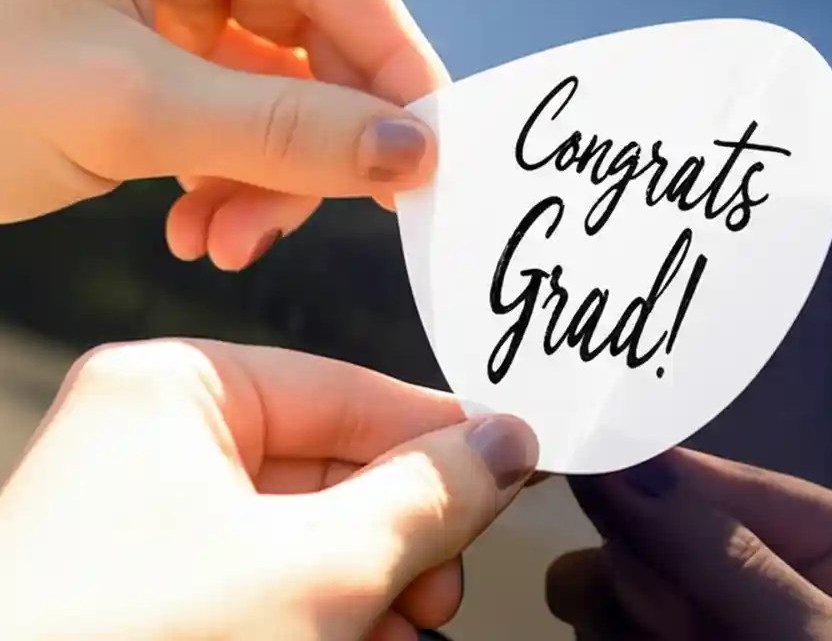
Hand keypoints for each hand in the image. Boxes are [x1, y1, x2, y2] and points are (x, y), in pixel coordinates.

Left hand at [0, 0, 443, 268]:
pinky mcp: (153, 63)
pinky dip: (230, 182)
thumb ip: (284, 126)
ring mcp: (170, 5)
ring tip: (224, 241)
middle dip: (317, 145)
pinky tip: (196, 228)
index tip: (425, 159)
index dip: (395, 70)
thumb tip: (410, 151)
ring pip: (283, 95)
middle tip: (309, 220)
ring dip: (271, 180)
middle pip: (320, 43)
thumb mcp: (127, 105)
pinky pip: (235, 123)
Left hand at [0, 339, 538, 639]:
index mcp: (173, 392)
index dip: (443, 436)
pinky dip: (320, 615)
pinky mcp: (144, 596)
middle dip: (401, 535)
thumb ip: (426, 498)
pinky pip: (262, 582)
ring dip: (371, 586)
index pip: (350, 391)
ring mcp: (140, 525)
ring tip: (402, 632)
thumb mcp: (318, 571)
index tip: (516, 468)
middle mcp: (150, 446)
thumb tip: (506, 446)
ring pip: (304, 535)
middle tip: (444, 584)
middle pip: (332, 466)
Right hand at [547, 449, 831, 640]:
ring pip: (631, 598)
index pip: (728, 485)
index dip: (652, 480)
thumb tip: (634, 466)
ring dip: (628, 627)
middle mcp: (789, 577)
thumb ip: (730, 562)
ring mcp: (737, 631)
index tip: (579, 470)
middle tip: (671, 630)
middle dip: (645, 582)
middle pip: (666, 539)